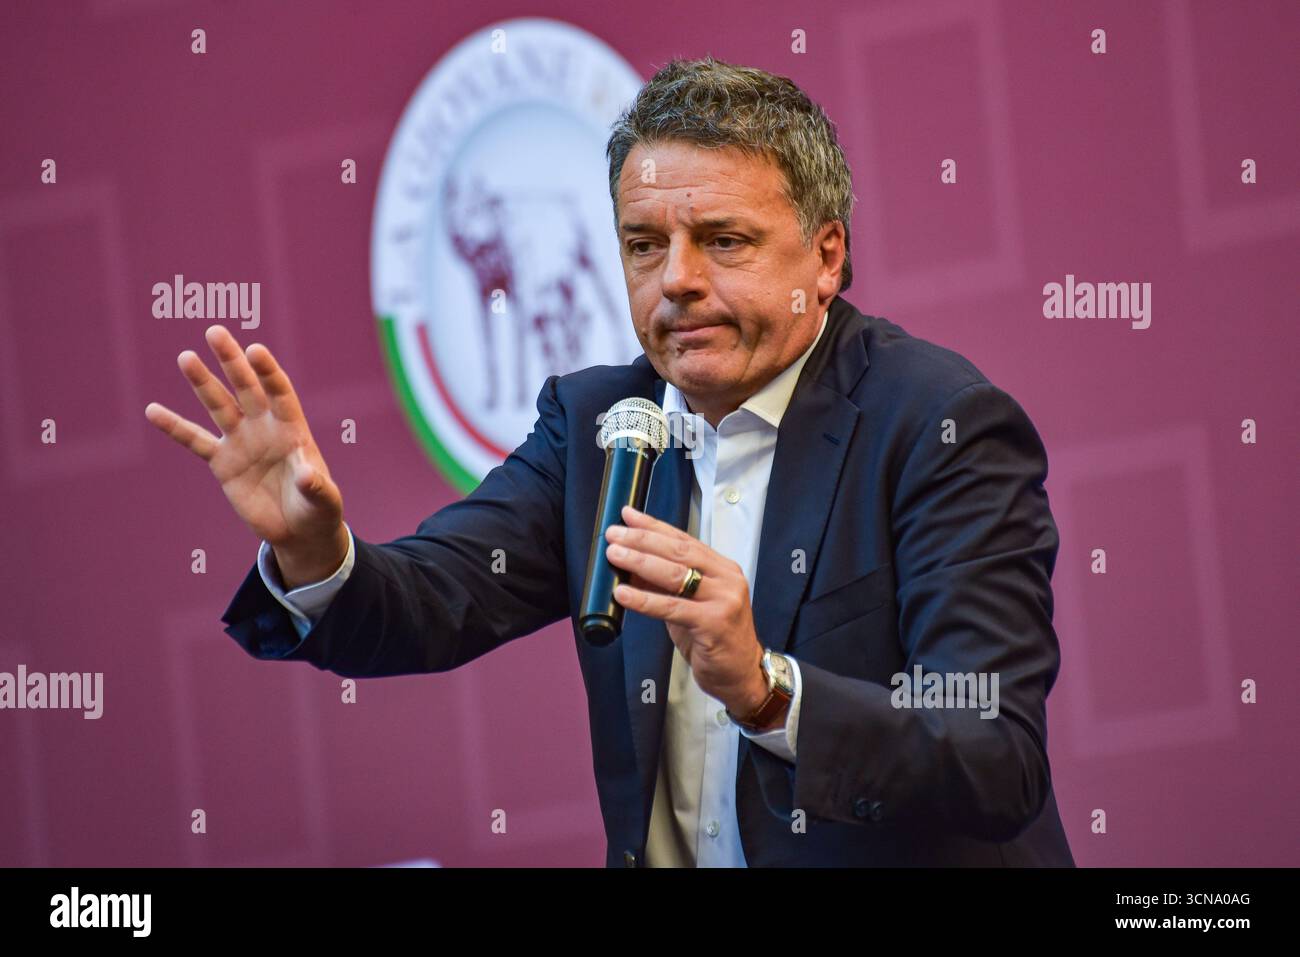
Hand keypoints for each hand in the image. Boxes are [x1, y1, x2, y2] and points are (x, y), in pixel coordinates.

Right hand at [144, 324, 347, 587]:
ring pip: (218, 406)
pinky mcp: (223, 462)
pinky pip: (195, 441)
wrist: (297, 529)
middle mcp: (265, 428)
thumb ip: (315, 485)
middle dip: (232, 362)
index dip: (268, 372)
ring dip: (202, 383)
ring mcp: (242, 442)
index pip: (280, 393)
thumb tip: (306, 474)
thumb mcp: (323, 499)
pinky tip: (153, 411)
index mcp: (292, 429)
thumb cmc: (317, 508)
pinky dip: (175, 427)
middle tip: (215, 332)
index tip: (256, 350)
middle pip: (246, 388)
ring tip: (186, 357)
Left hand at [604, 505, 769, 717]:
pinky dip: (644, 600)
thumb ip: (667, 585)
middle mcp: (727, 579)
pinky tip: (623, 594)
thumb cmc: (715, 638)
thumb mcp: (691, 605)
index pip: (683, 540)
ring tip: (615, 555)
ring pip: (675, 574)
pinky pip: (672, 608)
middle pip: (678, 552)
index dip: (654, 525)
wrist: (741, 674)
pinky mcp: (714, 623)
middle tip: (615, 534)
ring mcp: (723, 600)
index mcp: (722, 568)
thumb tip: (631, 565)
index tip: (628, 515)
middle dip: (642, 540)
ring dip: (640, 562)